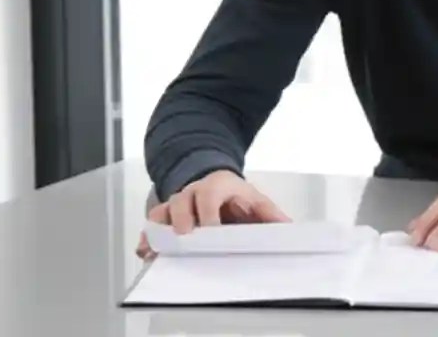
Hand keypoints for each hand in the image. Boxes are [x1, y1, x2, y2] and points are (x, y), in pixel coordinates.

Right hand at [135, 170, 289, 259]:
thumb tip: (289, 228)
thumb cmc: (236, 196)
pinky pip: (152, 226)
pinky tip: (148, 254)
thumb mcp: (256, 200)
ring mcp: (176, 205)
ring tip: (157, 252)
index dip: (209, 211)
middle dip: (181, 218)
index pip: (210, 194)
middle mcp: (192, 193)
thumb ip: (270, 214)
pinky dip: (148, 240)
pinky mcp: (166, 218)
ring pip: (161, 213)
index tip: (212, 229)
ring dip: (159, 231)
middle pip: (180, 201)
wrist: (217, 184)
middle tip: (183, 237)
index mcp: (216, 186)